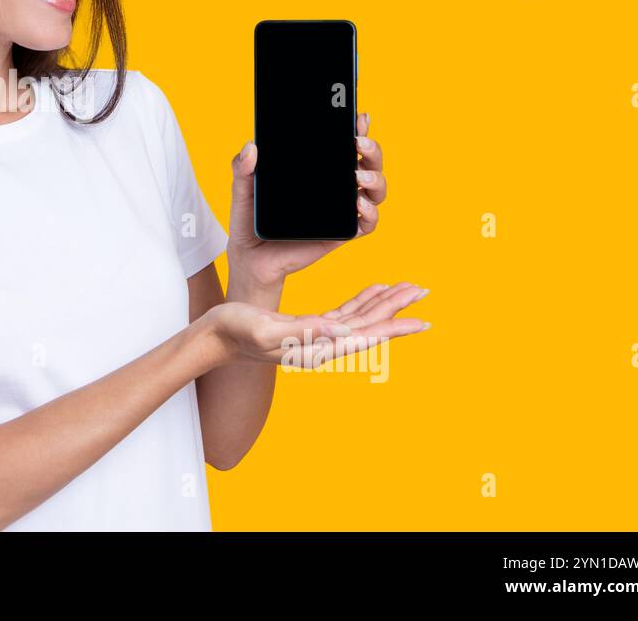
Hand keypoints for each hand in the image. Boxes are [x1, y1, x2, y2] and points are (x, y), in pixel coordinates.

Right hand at [205, 281, 429, 367]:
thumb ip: (304, 330)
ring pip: (360, 317)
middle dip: (396, 309)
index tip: (422, 321)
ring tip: (407, 289)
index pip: (364, 337)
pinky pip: (345, 312)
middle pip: (369, 325)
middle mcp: (322, 345)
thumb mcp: (267, 328)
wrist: (216, 336)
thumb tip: (344, 330)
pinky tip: (375, 290)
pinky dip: (362, 299)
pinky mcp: (309, 325)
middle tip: (422, 291)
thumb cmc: (235, 331)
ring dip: (384, 303)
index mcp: (316, 349)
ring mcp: (317, 336)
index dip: (394, 327)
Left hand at [227, 111, 386, 292]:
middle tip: (359, 142)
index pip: (344, 143)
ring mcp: (341, 208)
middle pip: (369, 161)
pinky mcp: (341, 233)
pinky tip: (357, 205)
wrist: (250, 255)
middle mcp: (335, 184)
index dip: (358, 128)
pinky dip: (370, 213)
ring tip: (359, 177)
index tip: (358, 117)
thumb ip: (242, 167)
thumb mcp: (242, 188)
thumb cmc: (251, 217)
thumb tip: (251, 147)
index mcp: (317, 167)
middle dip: (373, 148)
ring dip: (376, 179)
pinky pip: (367, 223)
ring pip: (375, 190)